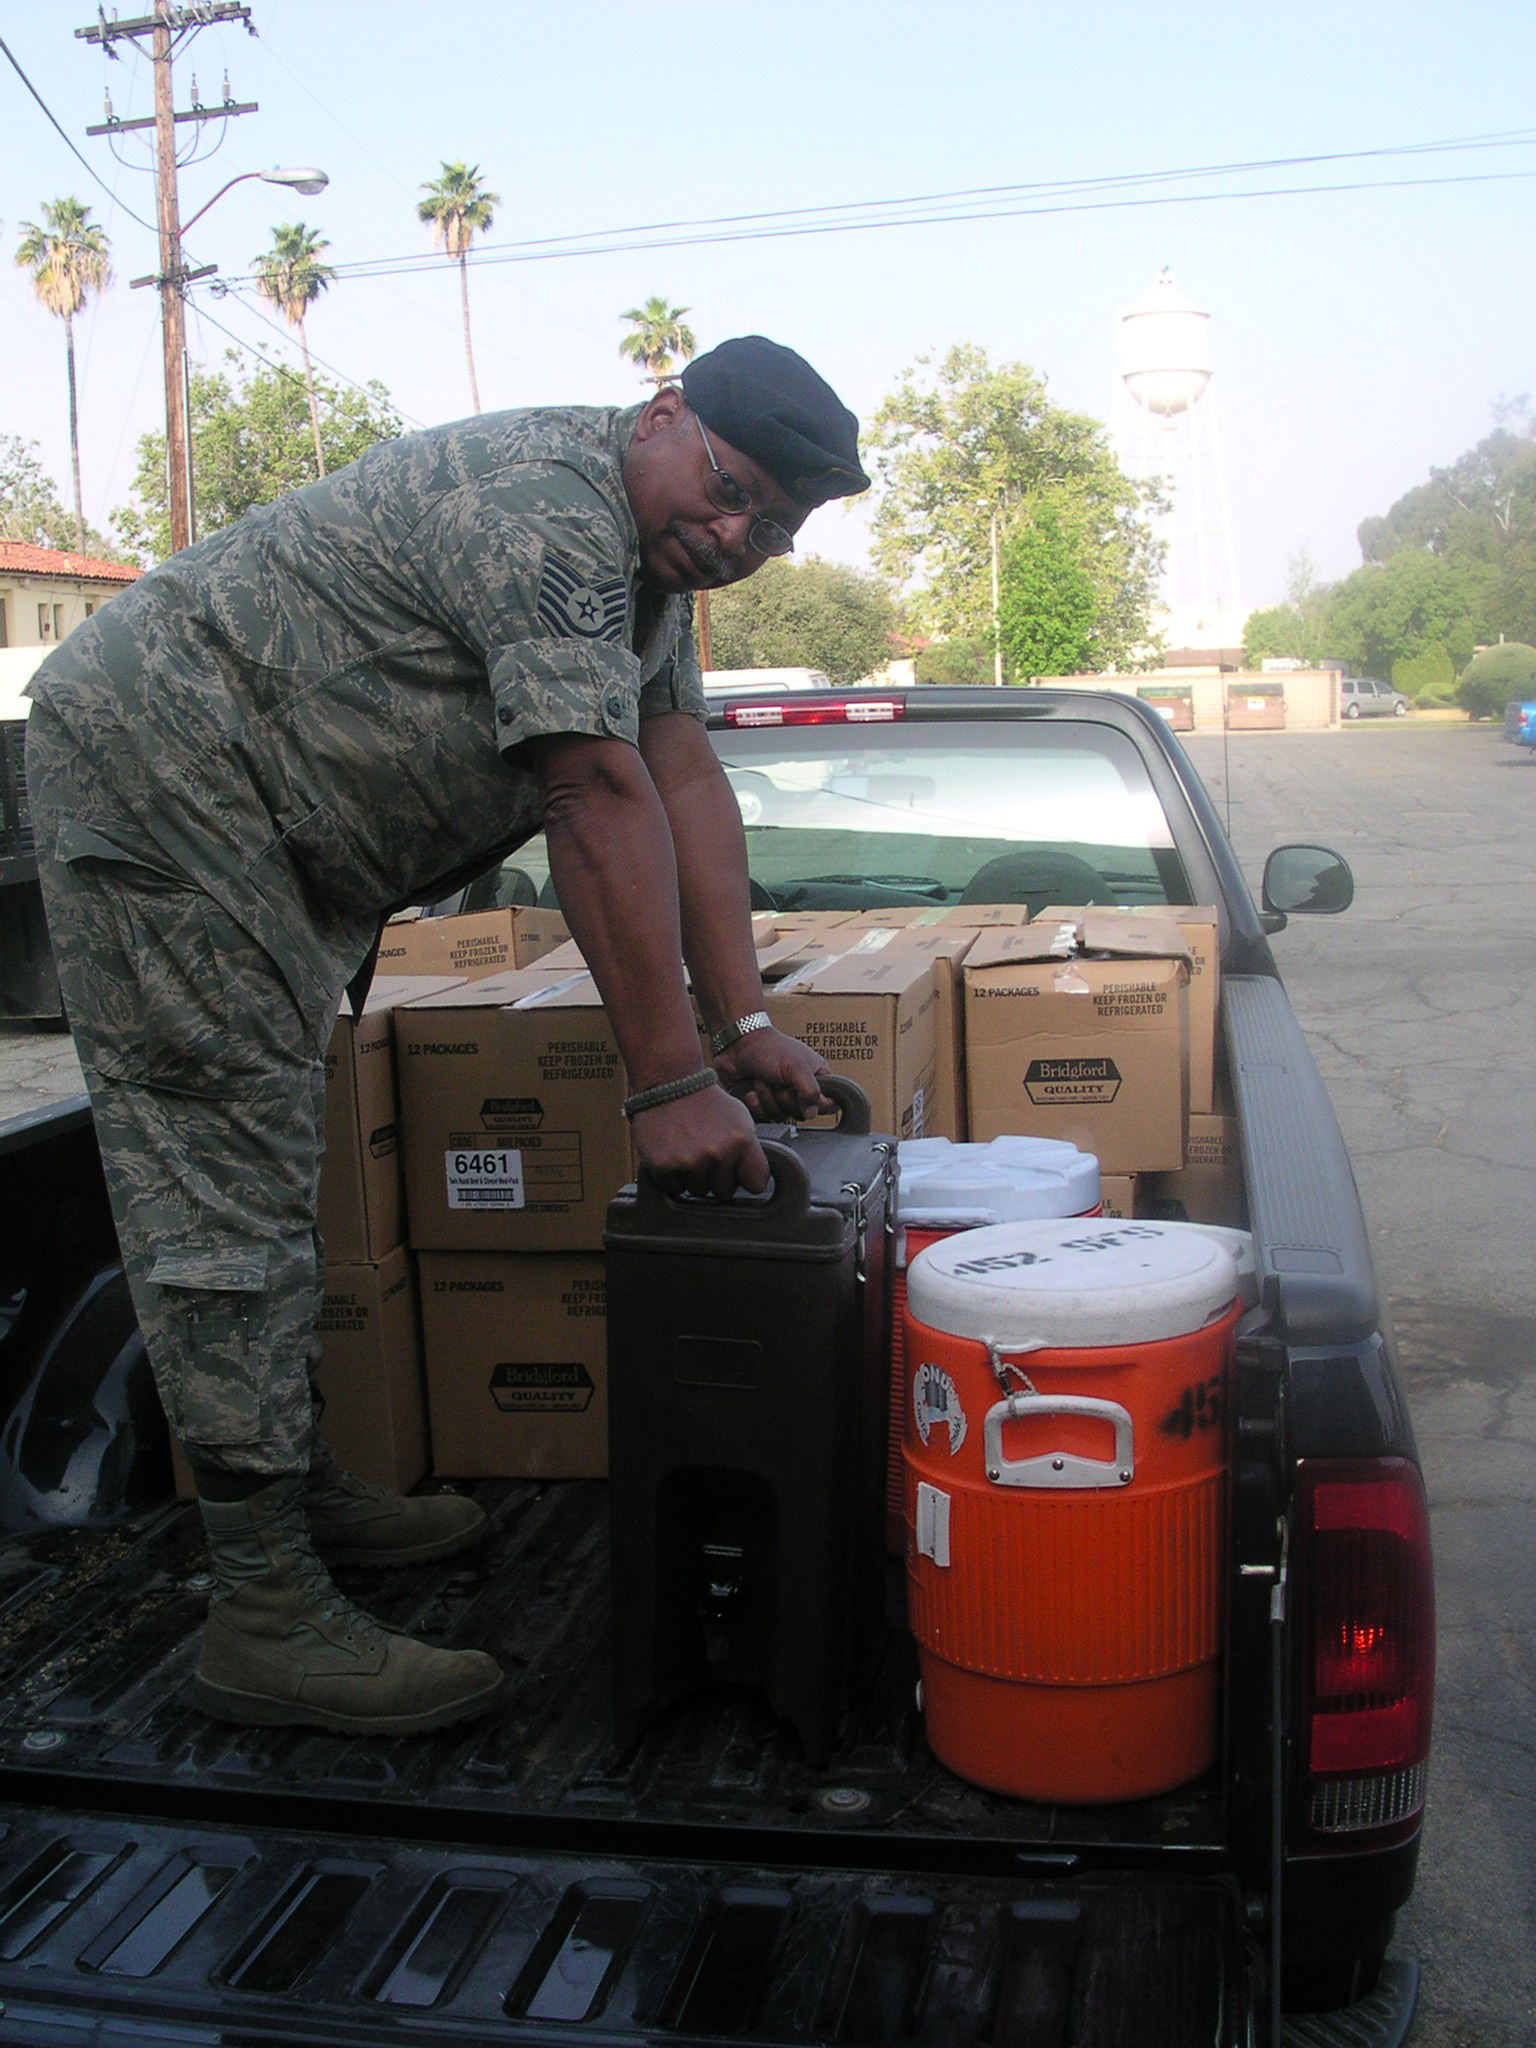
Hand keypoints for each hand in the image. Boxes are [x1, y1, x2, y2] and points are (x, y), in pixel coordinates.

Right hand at [631, 1083, 769, 1199]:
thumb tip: (756, 1177)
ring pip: (699, 1191)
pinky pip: (675, 1189)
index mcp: (741, 1141)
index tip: (739, 1173)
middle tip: (707, 1156)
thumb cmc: (705, 1101)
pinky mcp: (664, 1166)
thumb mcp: (740, 1117)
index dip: (746, 1178)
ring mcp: (689, 1161)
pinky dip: (673, 1177)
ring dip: (694, 1177)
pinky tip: (673, 1154)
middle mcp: (717, 1154)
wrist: (668, 1084)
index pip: (756, 1184)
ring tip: (689, 1151)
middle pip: (724, 1192)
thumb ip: (749, 1148)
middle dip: (717, 1178)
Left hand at [713, 1026, 833, 1122]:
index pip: (829, 1104)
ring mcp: (782, 1099)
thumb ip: (810, 1090)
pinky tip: (752, 1091)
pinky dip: (756, 1105)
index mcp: (816, 1077)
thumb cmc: (768, 1048)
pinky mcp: (764, 1105)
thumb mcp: (795, 1066)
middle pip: (802, 1114)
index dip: (817, 1104)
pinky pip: (764, 1118)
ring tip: (762, 1079)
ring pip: (781, 1117)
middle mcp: (800, 1090)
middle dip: (784, 1097)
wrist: (737, 1046)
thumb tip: (812, 1113)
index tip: (803, 1093)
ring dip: (767, 1098)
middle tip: (777, 1080)